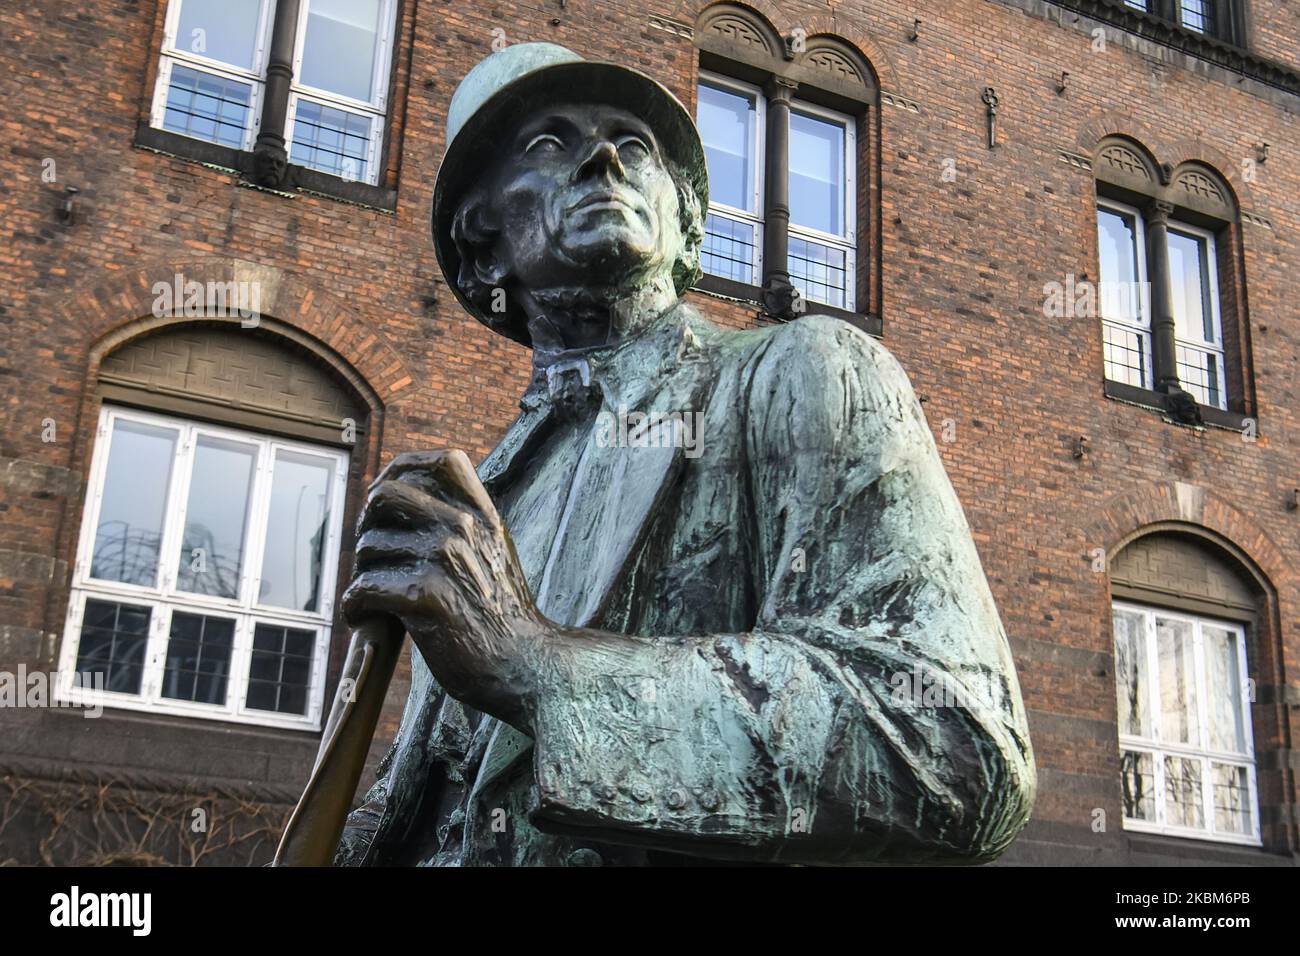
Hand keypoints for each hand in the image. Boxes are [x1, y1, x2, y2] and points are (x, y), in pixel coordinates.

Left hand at [341, 450, 548, 719]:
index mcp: (483, 515)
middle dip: (366, 525)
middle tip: (371, 557)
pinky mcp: (426, 597)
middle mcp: (465, 527)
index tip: (385, 502)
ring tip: (374, 599)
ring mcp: (446, 558)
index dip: (400, 472)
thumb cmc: (501, 617)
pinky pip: (363, 588)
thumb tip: (405, 501)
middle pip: (385, 495)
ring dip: (361, 574)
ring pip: (368, 546)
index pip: (440, 462)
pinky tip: (363, 619)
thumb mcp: (495, 553)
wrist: (526, 666)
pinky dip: (354, 607)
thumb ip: (464, 524)